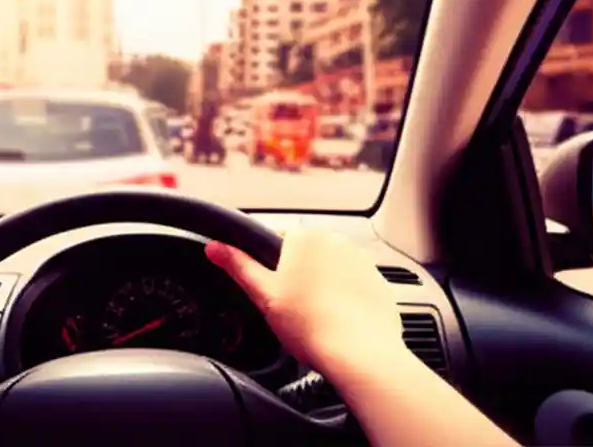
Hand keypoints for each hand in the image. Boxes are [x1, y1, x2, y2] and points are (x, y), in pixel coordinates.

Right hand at [205, 230, 403, 381]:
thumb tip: (214, 247)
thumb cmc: (309, 325)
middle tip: (291, 310)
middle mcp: (338, 242)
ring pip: (331, 273)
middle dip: (297, 278)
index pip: (278, 242)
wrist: (359, 354)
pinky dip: (346, 302)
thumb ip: (238, 265)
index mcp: (306, 238)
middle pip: (306, 257)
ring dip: (322, 288)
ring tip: (316, 319)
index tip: (273, 292)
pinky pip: (354, 289)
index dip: (270, 269)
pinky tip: (337, 323)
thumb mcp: (264, 294)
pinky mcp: (378, 284)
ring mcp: (363, 262)